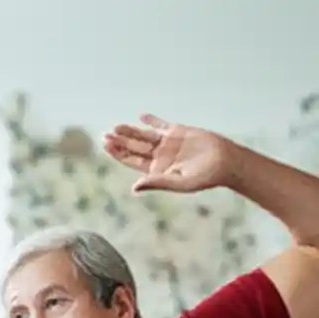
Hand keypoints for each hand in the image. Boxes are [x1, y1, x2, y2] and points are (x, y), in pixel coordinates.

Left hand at [104, 114, 239, 193]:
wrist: (226, 162)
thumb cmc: (204, 177)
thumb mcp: (178, 182)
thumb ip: (157, 182)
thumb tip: (134, 188)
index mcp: (156, 169)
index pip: (132, 161)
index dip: (118, 153)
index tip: (106, 145)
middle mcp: (160, 156)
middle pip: (135, 147)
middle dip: (120, 141)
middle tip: (105, 135)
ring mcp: (169, 143)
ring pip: (145, 136)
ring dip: (130, 131)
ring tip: (116, 127)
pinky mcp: (180, 132)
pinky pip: (162, 125)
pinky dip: (152, 121)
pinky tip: (141, 117)